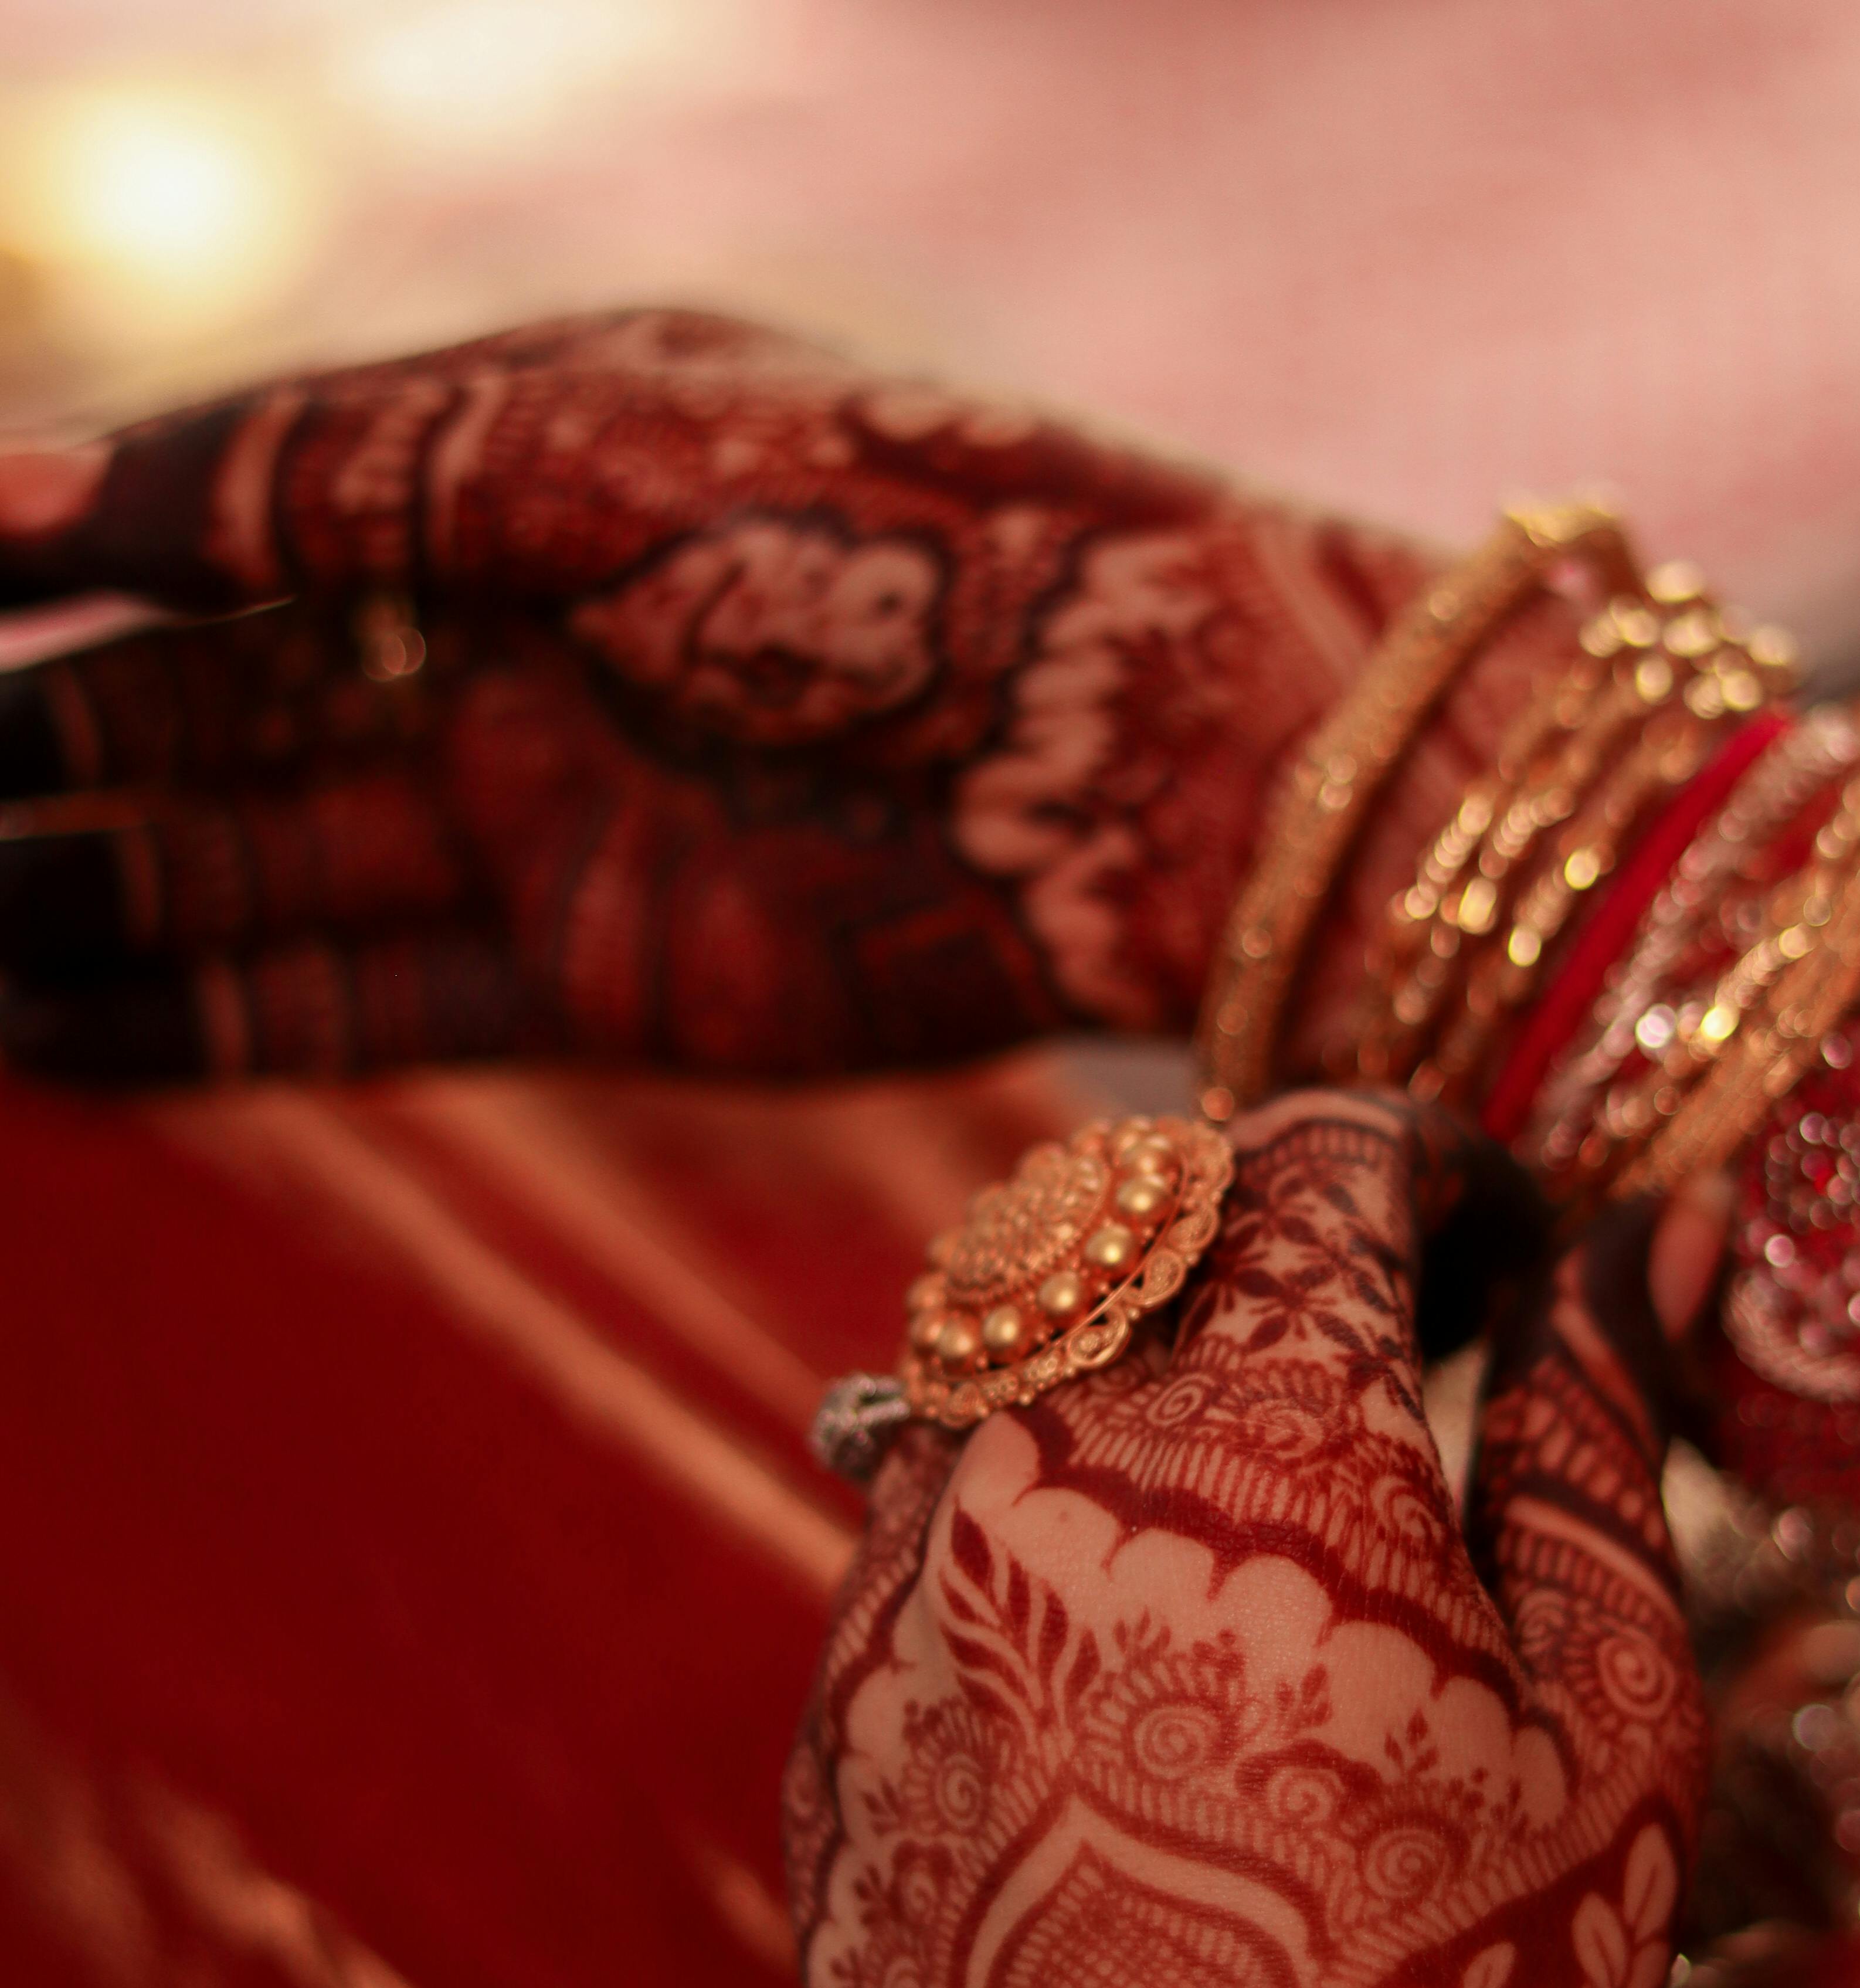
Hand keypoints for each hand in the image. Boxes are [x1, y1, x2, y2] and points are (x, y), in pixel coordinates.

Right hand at [0, 313, 1502, 1088]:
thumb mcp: (590, 454)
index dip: (48, 561)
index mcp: (498, 473)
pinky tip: (54, 1039)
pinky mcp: (593, 984)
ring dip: (86, 905)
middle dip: (38, 756)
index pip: (216, 516)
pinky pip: (360, 1009)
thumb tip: (47, 496)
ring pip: (255, 871)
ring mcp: (538, 824)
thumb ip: (326, 478)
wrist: (1128, 743)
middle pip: (204, 710)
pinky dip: (208, 1028)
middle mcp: (499, 650)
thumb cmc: (899, 536)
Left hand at [785, 1093, 1711, 1987]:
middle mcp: (1035, 1469)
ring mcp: (899, 1597)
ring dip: (1141, 1352)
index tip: (1509, 1246)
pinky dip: (1039, 1500)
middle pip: (1133, 1214)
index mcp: (1262, 1438)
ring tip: (1268, 1486)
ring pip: (999, 1348)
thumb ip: (1604, 1453)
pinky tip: (1144, 1642)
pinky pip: (922, 1516)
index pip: (1322, 1160)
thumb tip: (1626, 1260)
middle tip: (1396, 1331)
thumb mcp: (1615, 1739)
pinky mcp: (832, 1722)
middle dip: (1278, 1224)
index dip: (1439, 1169)